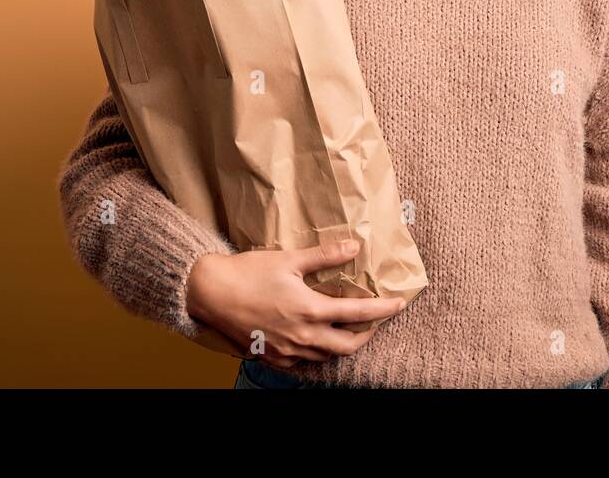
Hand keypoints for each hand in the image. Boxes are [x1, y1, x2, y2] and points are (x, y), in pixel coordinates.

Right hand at [186, 239, 405, 369]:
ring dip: (340, 344)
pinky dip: (315, 352)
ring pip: (325, 355)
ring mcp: (286, 351)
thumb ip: (325, 256)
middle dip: (366, 335)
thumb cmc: (248, 273)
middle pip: (346, 346)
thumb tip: (354, 247)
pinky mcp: (270, 357)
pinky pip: (302, 361)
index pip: (357, 315)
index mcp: (309, 310)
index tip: (398, 304)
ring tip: (346, 328)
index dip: (382, 310)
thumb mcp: (289, 259)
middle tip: (373, 322)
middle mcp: (301, 336)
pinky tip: (314, 338)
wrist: (210, 292)